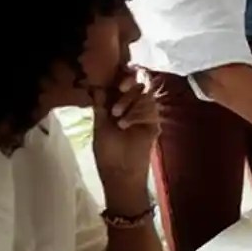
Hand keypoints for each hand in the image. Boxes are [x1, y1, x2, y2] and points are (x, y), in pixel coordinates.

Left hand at [92, 68, 159, 189]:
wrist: (119, 173)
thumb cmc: (107, 152)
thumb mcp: (99, 126)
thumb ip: (101, 106)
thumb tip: (97, 85)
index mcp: (120, 106)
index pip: (125, 84)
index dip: (123, 77)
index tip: (115, 81)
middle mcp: (134, 108)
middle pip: (138, 84)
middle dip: (128, 86)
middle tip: (120, 90)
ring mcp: (146, 116)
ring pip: (146, 95)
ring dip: (131, 102)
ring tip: (118, 119)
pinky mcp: (154, 125)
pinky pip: (151, 109)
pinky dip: (137, 113)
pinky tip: (126, 125)